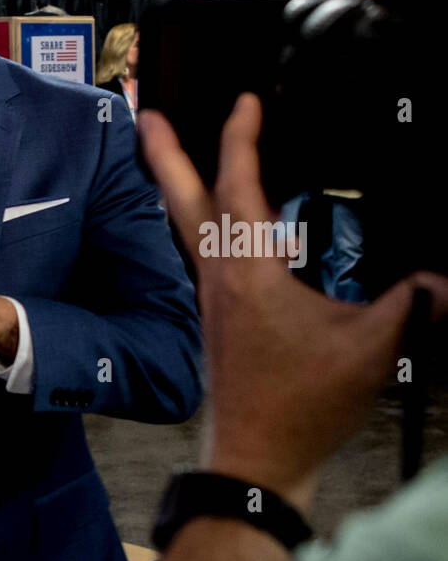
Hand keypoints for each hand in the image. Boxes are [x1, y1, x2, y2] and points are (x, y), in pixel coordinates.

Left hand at [138, 93, 447, 511]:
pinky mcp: (218, 320)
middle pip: (183, 201)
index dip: (241, 139)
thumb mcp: (372, 346)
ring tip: (169, 153)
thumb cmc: (301, 408)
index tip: (244, 101)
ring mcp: (213, 300)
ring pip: (188, 228)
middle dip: (164, 153)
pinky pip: (206, 256)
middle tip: (143, 113)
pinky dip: (207, 225)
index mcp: (249, 273)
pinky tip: (224, 225)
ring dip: (180, 185)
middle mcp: (219, 279)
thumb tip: (438, 280)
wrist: (256, 460)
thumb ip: (411, 302)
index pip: (239, 189)